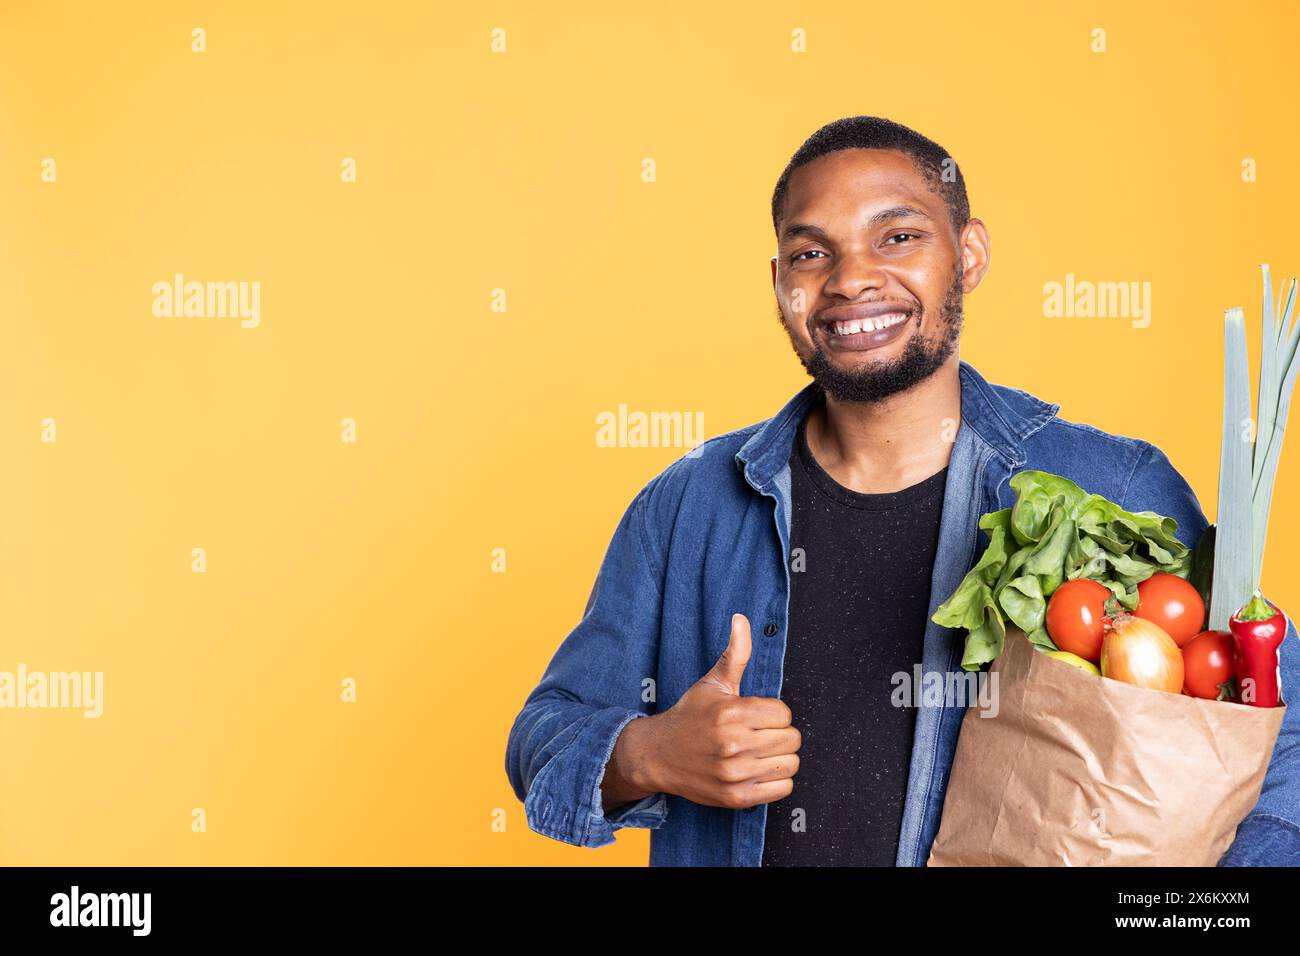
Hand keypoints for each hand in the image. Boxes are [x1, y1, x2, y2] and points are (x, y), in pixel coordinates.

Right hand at [606, 614, 800, 810]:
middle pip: (791, 739)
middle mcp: (733, 744)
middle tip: (759, 734)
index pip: (784, 714)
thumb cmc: (690, 716)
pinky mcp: (736, 797)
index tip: (757, 716)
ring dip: (780, 758)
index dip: (774, 713)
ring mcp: (734, 773)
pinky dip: (776, 781)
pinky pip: (782, 789)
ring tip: (759, 752)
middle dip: (779, 734)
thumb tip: (741, 619)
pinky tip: (758, 769)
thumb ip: (735, 653)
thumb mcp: (712, 683)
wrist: (657, 755)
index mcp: (731, 713)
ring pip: (790, 764)